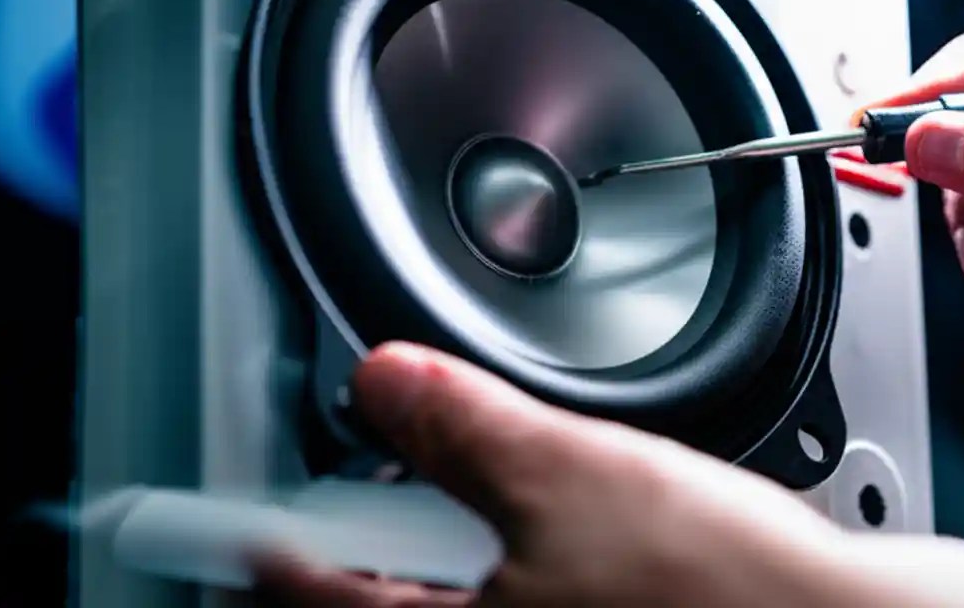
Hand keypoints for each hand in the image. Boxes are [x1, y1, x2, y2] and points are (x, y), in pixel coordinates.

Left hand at [255, 342, 963, 606]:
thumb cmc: (734, 596)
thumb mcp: (572, 479)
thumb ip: (461, 428)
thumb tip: (388, 378)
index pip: (313, 600)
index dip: (262, 543)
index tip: (228, 515)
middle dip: (354, 544)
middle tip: (349, 485)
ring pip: (460, 603)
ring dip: (436, 548)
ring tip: (450, 493)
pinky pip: (528, 603)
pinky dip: (511, 559)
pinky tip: (548, 519)